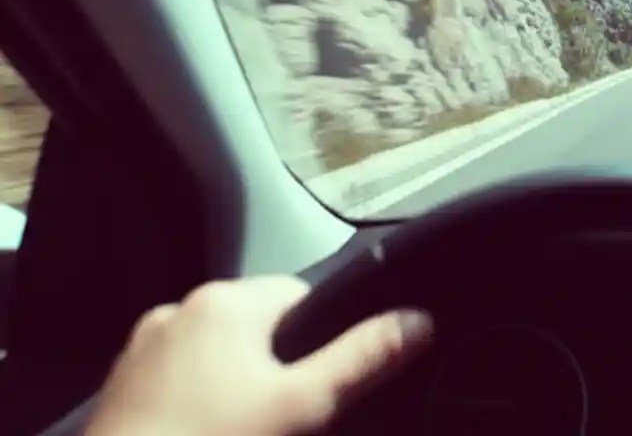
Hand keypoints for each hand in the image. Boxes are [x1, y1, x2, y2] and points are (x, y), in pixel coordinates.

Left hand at [87, 276, 431, 435]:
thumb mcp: (304, 405)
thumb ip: (364, 359)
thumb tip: (419, 321)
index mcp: (226, 301)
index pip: (301, 297)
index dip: (321, 342)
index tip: (319, 387)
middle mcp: (179, 310)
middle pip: (259, 327)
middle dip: (277, 366)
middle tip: (284, 418)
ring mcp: (143, 349)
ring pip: (218, 356)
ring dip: (238, 384)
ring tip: (245, 429)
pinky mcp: (122, 386)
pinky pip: (182, 379)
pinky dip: (200, 402)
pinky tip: (210, 432)